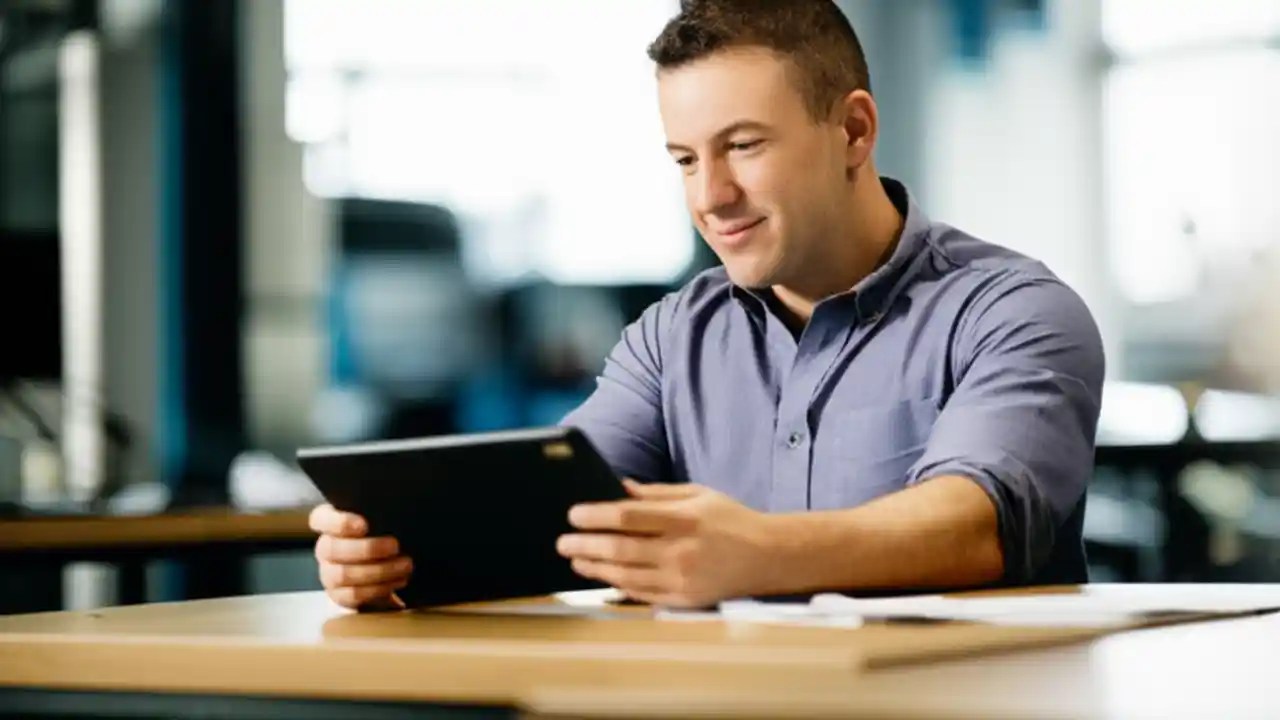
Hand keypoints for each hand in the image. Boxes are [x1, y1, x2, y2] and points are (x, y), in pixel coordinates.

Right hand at [309, 503, 411, 610]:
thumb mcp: (380, 520)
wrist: (387, 566)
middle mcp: (324, 548)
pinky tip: (398, 580)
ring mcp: (328, 573)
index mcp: (329, 523)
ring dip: (378, 571)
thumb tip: (397, 511)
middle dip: (367, 548)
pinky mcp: (339, 595)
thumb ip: (380, 515)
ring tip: (405, 565)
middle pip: (332, 549)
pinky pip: (353, 595)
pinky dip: (379, 588)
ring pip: (343, 574)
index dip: (339, 522)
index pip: (320, 519)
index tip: (364, 525)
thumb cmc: (383, 534)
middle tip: (395, 546)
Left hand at [557, 480, 776, 607]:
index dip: (596, 515)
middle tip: (562, 541)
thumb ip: (657, 493)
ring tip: (575, 560)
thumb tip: (619, 488)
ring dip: (595, 568)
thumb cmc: (730, 520)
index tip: (574, 514)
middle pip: (620, 549)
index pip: (628, 516)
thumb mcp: (698, 494)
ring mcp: (681, 578)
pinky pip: (641, 594)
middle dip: (585, 545)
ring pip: (625, 576)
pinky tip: (602, 576)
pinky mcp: (682, 599)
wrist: (767, 556)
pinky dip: (617, 585)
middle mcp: (680, 550)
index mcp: (683, 519)